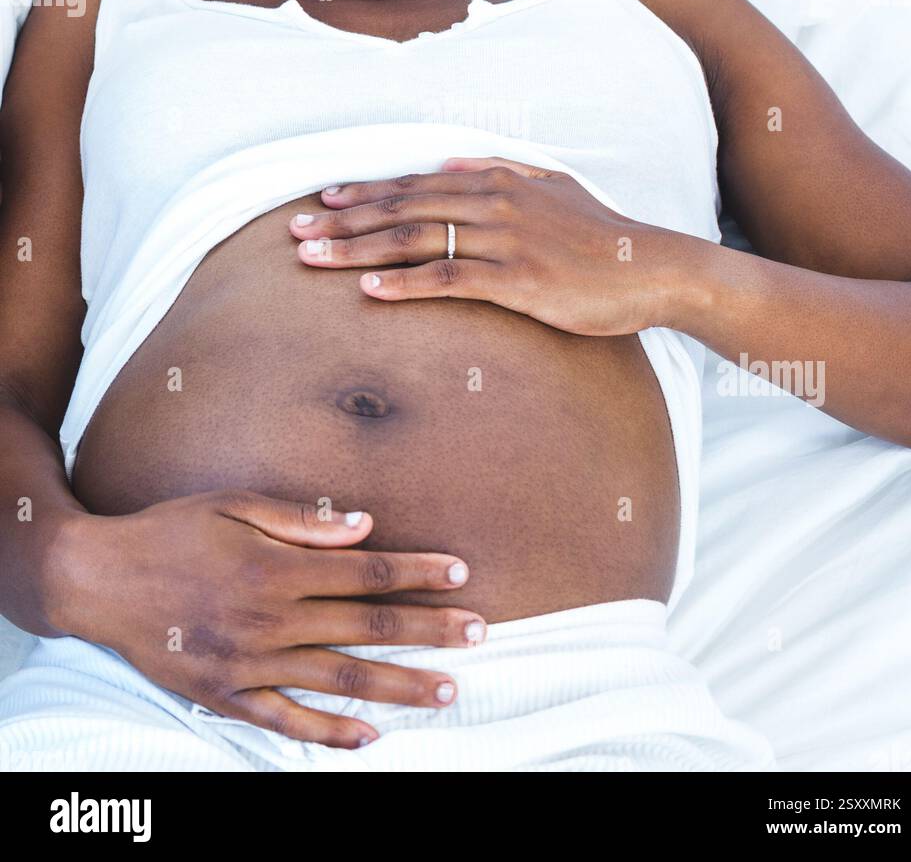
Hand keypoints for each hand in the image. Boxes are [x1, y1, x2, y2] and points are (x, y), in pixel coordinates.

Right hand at [51, 495, 486, 749]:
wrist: (100, 580)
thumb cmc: (171, 531)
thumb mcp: (233, 505)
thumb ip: (303, 520)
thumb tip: (366, 525)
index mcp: (276, 567)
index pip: (368, 572)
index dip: (418, 573)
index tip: (462, 574)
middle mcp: (270, 619)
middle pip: (367, 628)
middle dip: (429, 631)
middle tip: (480, 635)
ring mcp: (249, 663)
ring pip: (339, 679)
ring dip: (398, 686)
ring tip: (448, 690)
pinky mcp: (226, 696)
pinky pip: (286, 721)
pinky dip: (330, 732)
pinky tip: (371, 737)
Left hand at [289, 156, 681, 335]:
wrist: (650, 267)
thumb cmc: (600, 234)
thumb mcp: (551, 185)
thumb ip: (500, 169)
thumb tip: (452, 161)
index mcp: (496, 180)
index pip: (414, 184)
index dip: (363, 193)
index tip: (320, 203)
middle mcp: (493, 202)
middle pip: (401, 210)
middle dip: (342, 222)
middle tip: (293, 235)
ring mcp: (504, 240)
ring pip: (415, 241)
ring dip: (357, 250)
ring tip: (312, 261)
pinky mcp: (517, 281)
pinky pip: (449, 279)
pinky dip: (405, 283)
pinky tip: (369, 291)